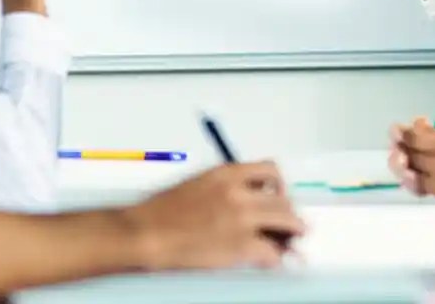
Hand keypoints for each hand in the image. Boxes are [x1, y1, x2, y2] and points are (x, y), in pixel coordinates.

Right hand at [124, 162, 305, 270]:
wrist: (142, 233)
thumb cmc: (158, 213)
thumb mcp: (195, 186)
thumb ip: (223, 190)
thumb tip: (242, 203)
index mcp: (226, 174)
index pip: (270, 171)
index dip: (279, 187)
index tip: (279, 198)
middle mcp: (239, 192)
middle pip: (283, 199)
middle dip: (289, 214)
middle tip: (291, 227)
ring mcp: (242, 219)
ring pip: (288, 221)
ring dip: (292, 234)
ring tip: (291, 245)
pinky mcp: (241, 246)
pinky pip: (273, 253)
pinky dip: (276, 259)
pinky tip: (272, 262)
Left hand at [390, 117, 434, 199]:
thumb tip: (415, 129)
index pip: (414, 137)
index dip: (403, 131)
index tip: (400, 129)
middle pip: (409, 154)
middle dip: (400, 146)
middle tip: (397, 141)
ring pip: (409, 172)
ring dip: (400, 163)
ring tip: (400, 157)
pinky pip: (418, 187)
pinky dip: (409, 179)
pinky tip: (408, 173)